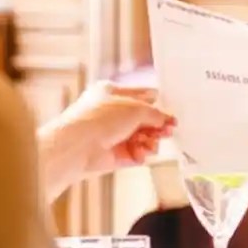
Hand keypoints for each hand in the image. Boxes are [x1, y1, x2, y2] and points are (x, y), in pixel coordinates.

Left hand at [38, 81, 175, 199]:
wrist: (76, 147)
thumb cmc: (99, 119)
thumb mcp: (135, 108)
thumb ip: (155, 113)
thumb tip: (167, 120)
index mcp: (113, 93)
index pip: (142, 96)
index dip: (158, 104)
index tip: (171, 114)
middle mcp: (112, 113)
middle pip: (145, 119)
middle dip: (158, 126)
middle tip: (168, 130)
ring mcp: (113, 134)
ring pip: (143, 137)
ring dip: (151, 141)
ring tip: (151, 143)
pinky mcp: (114, 155)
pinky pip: (136, 153)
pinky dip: (142, 154)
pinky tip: (141, 153)